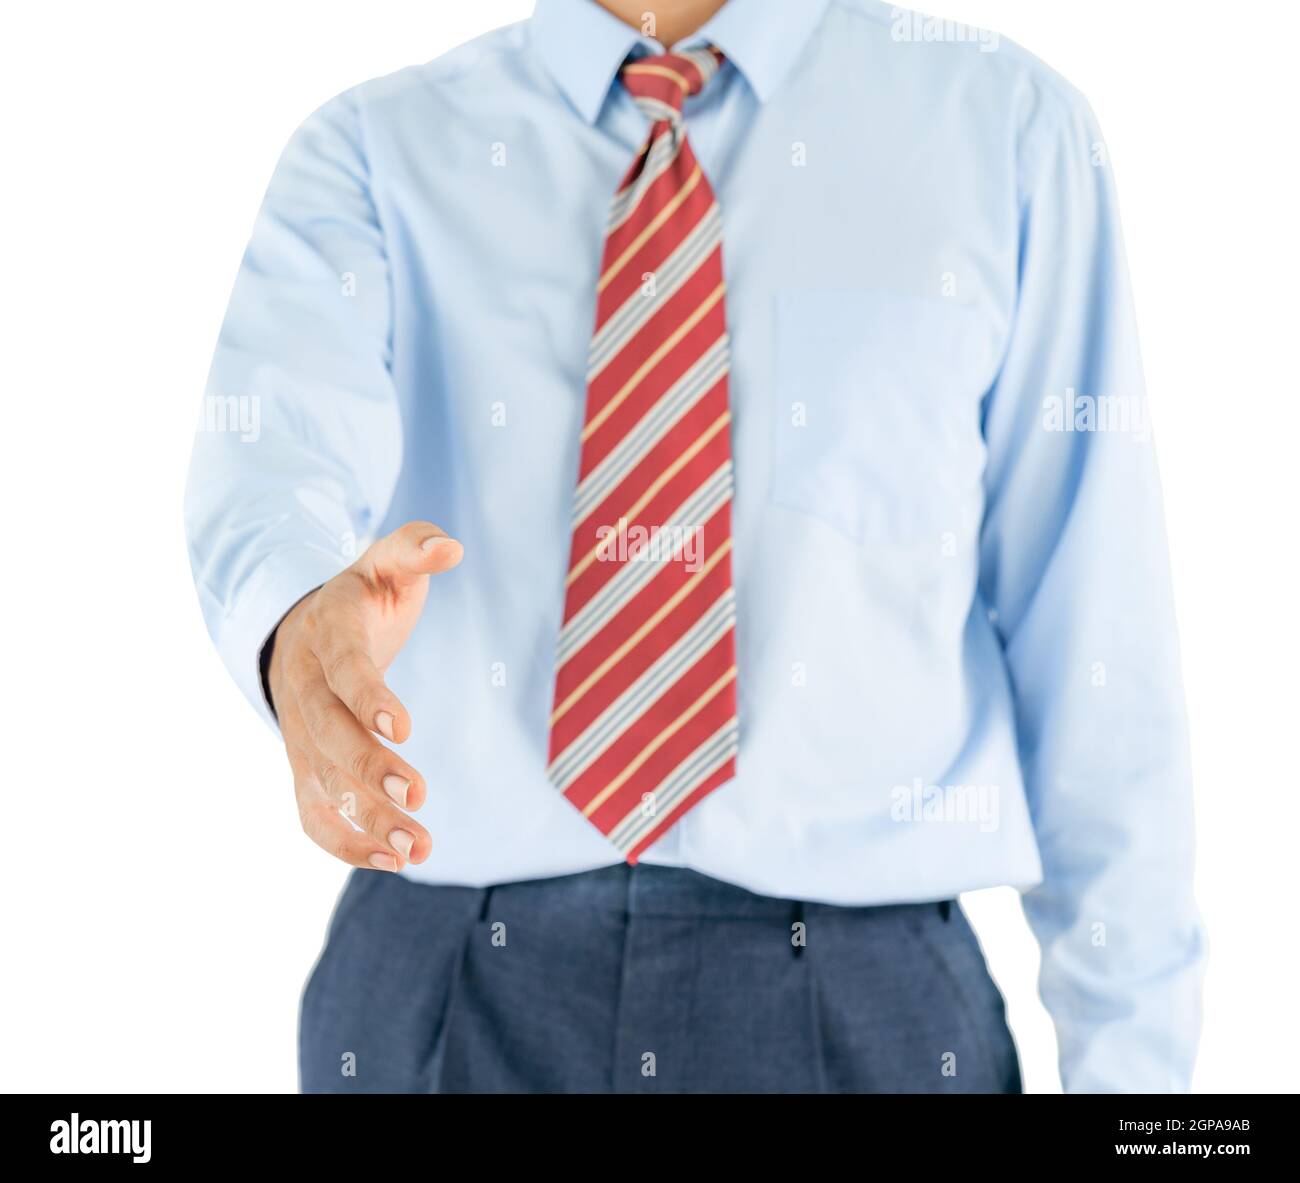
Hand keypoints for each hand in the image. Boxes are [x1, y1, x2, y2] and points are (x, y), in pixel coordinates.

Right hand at [267, 521, 462, 870]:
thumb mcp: (386, 560)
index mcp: (325, 633)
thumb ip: (415, 549)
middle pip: (329, 736)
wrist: (301, 629)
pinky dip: (344, 842)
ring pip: (322, 783)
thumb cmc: (361, 597)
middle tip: (420, 798)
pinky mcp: (304, 767)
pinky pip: (312, 812)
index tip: (405, 728)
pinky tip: (391, 862)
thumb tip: (449, 547)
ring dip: (366, 819)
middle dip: (370, 770)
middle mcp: (303, 687)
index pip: (344, 669)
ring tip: (417, 850)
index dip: (369, 697)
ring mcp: (298, 733)